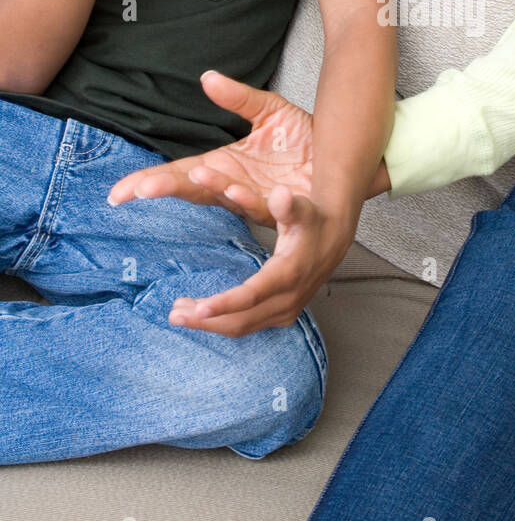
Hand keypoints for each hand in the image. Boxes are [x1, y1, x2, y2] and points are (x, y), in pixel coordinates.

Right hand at [107, 69, 390, 217]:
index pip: (179, 176)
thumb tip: (206, 77)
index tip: (118, 193)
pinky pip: (273, 208)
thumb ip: (239, 98)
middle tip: (140, 189)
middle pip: (195, 189)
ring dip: (216, 188)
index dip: (149, 183)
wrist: (349, 156)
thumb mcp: (269, 111)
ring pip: (232, 199)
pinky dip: (259, 201)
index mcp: (225, 168)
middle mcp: (238, 188)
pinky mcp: (292, 208)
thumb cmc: (304, 141)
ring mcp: (263, 200)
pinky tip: (247, 192)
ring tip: (197, 174)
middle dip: (169, 188)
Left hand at [168, 186, 356, 335]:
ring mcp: (285, 311)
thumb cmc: (312, 222)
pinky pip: (248, 326)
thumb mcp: (301, 209)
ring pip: (242, 327)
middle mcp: (287, 299)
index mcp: (288, 274)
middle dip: (207, 320)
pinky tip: (202, 315)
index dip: (225, 304)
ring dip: (210, 324)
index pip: (252, 295)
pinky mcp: (282, 315)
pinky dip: (223, 323)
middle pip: (242, 319)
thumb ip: (287, 205)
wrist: (334, 241)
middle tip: (174, 313)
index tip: (198, 309)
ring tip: (179, 314)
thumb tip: (281, 193)